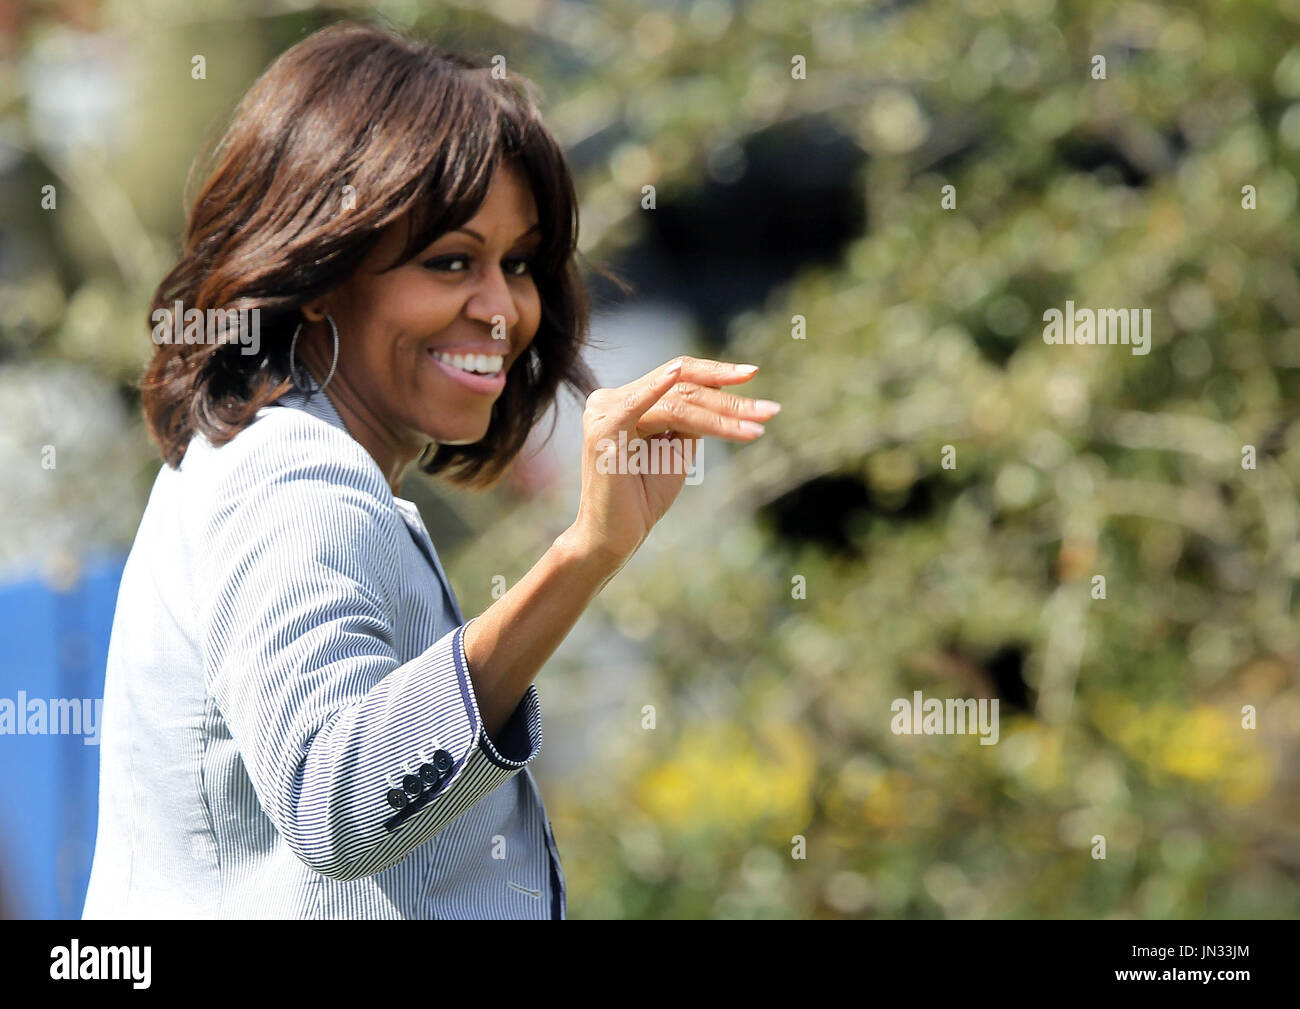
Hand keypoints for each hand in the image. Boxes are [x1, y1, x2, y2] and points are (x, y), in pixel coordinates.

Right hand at [566, 356, 780, 564]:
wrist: (614, 537)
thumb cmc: (643, 497)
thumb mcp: (676, 449)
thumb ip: (690, 419)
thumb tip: (719, 389)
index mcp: (629, 401)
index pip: (678, 379)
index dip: (715, 373)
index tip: (753, 374)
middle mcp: (612, 400)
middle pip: (682, 390)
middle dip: (730, 401)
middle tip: (769, 410)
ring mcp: (604, 412)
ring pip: (675, 403)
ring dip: (720, 413)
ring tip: (757, 422)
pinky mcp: (603, 430)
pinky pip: (635, 404)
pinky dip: (655, 389)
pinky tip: (675, 375)